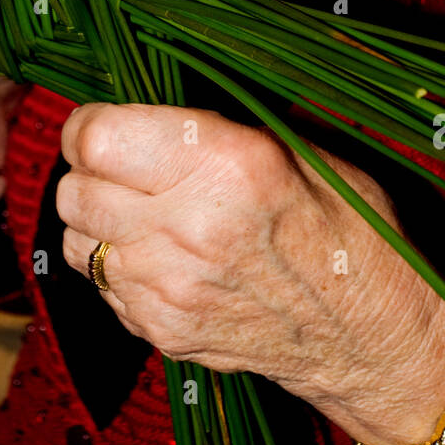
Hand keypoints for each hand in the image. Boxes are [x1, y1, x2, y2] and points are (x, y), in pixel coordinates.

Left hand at [57, 102, 444, 442]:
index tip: (106, 124)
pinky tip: (165, 257)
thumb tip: (137, 110)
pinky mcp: (163, 331)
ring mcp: (171, 289)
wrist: (370, 334)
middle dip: (92, 173)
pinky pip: (101, 285)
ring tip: (148, 215)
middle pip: (74, 190)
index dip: (90, 125)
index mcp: (225, 165)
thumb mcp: (295, 148)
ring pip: (75, 240)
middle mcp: (189, 228)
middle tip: (126, 168)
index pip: (95, 138)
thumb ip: (208, 127)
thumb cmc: (345, 227)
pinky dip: (120, 267)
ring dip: (99, 222)